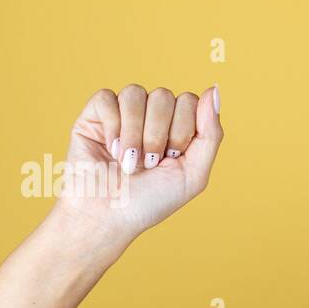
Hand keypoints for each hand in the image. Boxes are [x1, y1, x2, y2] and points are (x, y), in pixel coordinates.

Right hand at [50, 83, 223, 249]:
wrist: (108, 217)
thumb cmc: (152, 201)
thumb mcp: (193, 174)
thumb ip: (210, 134)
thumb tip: (213, 90)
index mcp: (177, 127)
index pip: (188, 101)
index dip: (182, 130)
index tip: (172, 158)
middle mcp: (151, 116)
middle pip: (163, 95)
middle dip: (158, 136)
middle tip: (149, 164)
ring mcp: (123, 113)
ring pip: (135, 93)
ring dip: (135, 133)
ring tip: (128, 161)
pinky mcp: (95, 115)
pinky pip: (107, 97)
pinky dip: (112, 127)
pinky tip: (110, 149)